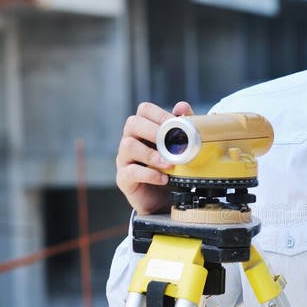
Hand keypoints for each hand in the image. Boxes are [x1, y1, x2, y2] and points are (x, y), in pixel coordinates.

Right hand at [116, 100, 193, 214]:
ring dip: (151, 154)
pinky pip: (131, 172)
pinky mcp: (124, 178)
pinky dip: (149, 174)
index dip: (159, 113)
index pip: (144, 110)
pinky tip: (164, 178)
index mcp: (144, 129)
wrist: (164, 199)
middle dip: (152, 130)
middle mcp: (130, 140)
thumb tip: (182, 107)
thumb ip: (182, 127)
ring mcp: (124, 159)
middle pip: (132, 123)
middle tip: (171, 141)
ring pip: (128, 146)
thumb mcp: (179, 148)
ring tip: (169, 163)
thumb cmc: (170, 169)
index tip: (175, 123)